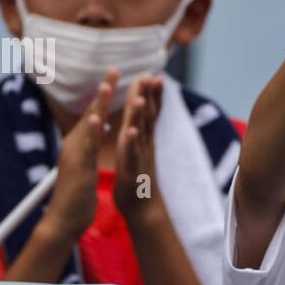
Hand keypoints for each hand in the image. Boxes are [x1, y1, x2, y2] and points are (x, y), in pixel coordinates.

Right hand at [43, 70, 114, 239]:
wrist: (65, 218)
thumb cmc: (76, 192)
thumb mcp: (84, 163)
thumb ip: (88, 144)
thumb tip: (96, 128)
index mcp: (80, 143)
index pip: (95, 114)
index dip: (105, 95)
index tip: (114, 76)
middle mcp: (75, 144)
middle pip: (91, 112)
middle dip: (103, 91)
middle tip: (114, 69)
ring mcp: (76, 154)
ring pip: (89, 126)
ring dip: (98, 105)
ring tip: (107, 85)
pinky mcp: (79, 167)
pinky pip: (86, 148)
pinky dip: (92, 133)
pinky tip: (98, 119)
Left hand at [114, 73, 163, 219]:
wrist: (142, 208)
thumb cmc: (139, 180)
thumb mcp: (142, 152)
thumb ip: (144, 133)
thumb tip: (147, 119)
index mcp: (144, 140)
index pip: (149, 113)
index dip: (152, 95)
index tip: (154, 75)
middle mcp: (144, 146)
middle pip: (147, 117)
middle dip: (149, 97)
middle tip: (153, 77)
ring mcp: (139, 158)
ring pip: (139, 133)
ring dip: (140, 115)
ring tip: (140, 97)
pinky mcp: (131, 171)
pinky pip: (131, 155)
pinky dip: (131, 143)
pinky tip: (130, 131)